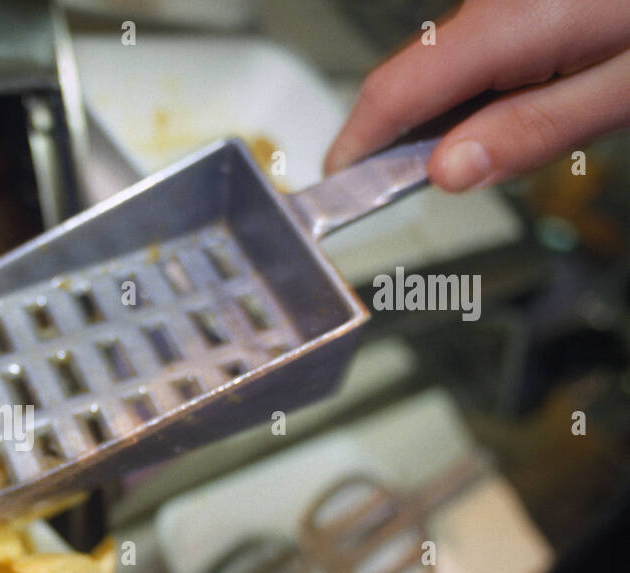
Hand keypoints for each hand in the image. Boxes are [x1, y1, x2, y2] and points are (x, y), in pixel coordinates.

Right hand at [325, 0, 629, 190]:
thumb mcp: (626, 87)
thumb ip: (533, 131)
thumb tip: (448, 171)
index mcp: (511, 22)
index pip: (391, 93)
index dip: (353, 147)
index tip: (335, 189)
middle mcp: (495, 0)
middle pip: (412, 78)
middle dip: (402, 139)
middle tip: (411, 189)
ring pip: (448, 64)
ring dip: (452, 114)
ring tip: (504, 142)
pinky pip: (480, 44)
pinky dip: (483, 85)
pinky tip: (527, 102)